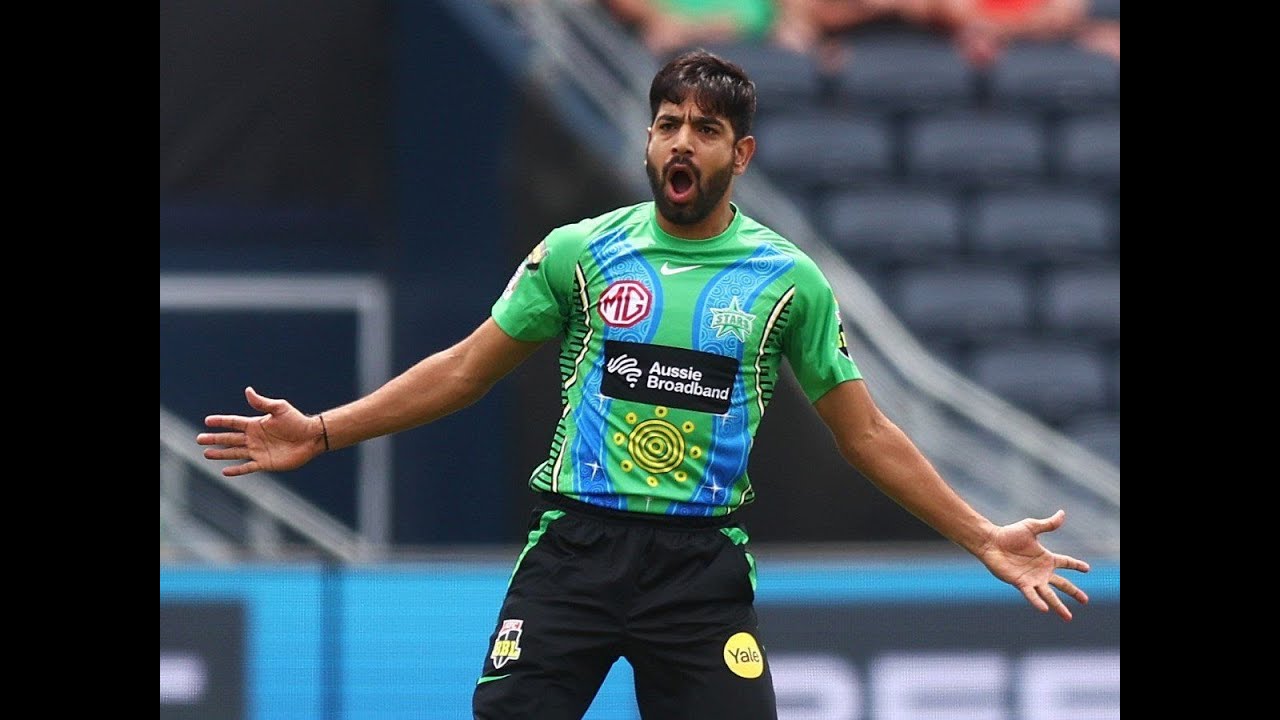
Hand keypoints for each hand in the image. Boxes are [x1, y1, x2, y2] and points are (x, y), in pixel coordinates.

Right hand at [196, 386, 324, 476]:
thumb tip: (248, 390)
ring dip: (220, 453)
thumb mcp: (279, 408)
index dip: (221, 422)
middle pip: (229, 438)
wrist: (312, 437)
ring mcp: (258, 451)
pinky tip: (225, 471)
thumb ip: (262, 403)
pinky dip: (236, 470)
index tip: (207, 421)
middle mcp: (254, 438)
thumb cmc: (297, 421)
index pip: (233, 422)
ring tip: (206, 454)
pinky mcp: (265, 463)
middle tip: (199, 439)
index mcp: (255, 424)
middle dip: (214, 439)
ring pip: (234, 453)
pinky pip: (247, 467)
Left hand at [978, 510, 1090, 620]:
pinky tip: (1045, 609)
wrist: (991, 542)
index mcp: (1046, 558)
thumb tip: (1063, 513)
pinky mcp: (1020, 583)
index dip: (1076, 565)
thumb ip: (1048, 524)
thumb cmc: (1009, 534)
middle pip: (1062, 584)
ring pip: (1049, 595)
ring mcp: (1032, 579)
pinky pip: (1031, 594)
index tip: (1087, 569)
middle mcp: (1041, 571)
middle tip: (1086, 600)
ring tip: (1068, 617)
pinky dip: (1037, 601)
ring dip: (1058, 606)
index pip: (1066, 562)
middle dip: (1074, 592)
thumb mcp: (1031, 527)